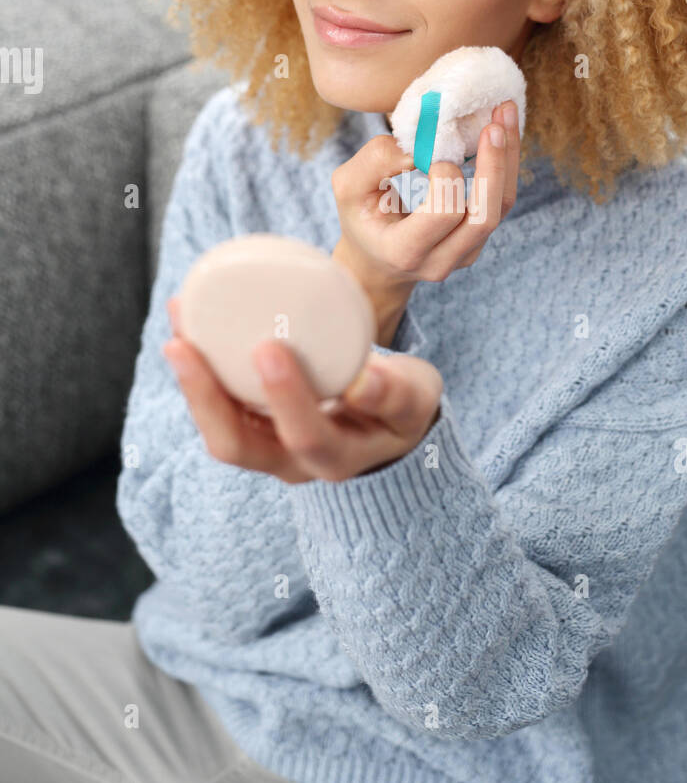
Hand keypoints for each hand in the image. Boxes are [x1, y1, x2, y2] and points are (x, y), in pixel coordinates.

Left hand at [161, 298, 442, 482]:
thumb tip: (363, 381)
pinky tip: (185, 319)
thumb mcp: (414, 399)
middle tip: (184, 344)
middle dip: (205, 396)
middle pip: (237, 445)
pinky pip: (215, 403)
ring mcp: (267, 449)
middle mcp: (293, 463)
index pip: (306, 436)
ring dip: (190, 383)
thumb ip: (394, 393)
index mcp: (338, 456)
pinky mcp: (251, 426)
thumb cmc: (402, 404)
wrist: (389, 425)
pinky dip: (197, 367)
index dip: (286, 398)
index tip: (270, 348)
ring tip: (176, 330)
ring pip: (217, 428)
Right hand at [332, 99, 520, 295]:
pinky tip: (502, 132)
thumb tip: (422, 144)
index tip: (433, 157)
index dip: (446, 179)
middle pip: (485, 216)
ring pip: (501, 207)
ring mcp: (464, 254)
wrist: (375, 258)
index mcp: (404, 251)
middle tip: (495, 118)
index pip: (444, 214)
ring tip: (505, 114)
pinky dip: (505, 164)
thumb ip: (376, 161)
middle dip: (494, 163)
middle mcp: (440, 260)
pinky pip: (501, 202)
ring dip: (507, 158)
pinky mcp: (478, 240)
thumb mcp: (348, 187)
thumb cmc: (360, 216)